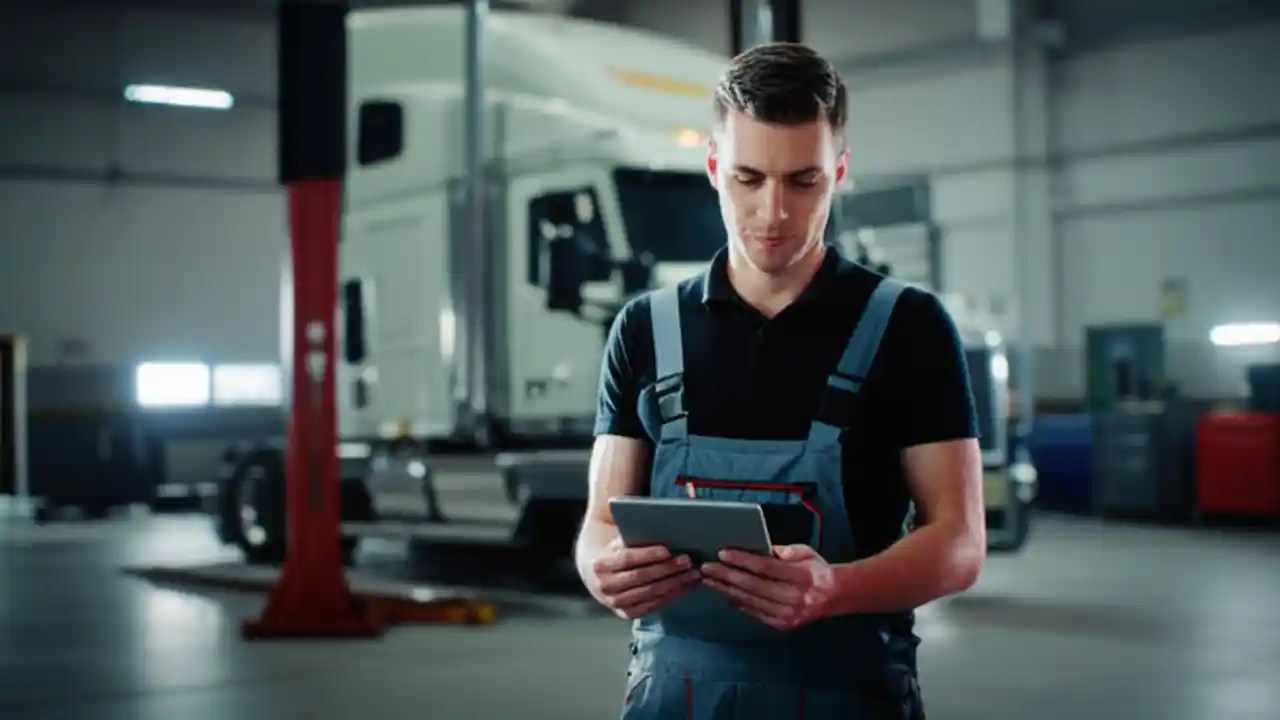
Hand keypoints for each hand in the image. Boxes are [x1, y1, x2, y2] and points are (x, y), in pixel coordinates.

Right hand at [589, 537, 700, 619]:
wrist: (593, 570)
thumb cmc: (612, 547)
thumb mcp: (615, 536)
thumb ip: (629, 530)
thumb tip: (653, 520)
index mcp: (600, 563)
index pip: (626, 559)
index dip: (647, 555)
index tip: (667, 550)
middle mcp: (605, 586)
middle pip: (640, 578)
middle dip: (666, 570)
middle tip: (687, 560)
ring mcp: (615, 602)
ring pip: (649, 594)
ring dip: (674, 584)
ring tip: (693, 574)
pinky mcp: (626, 612)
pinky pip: (651, 606)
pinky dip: (671, 596)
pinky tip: (686, 586)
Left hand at [700, 544, 836, 629]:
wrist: (836, 596)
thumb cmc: (816, 569)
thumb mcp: (804, 552)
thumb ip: (781, 550)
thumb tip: (756, 548)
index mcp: (801, 576)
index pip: (765, 567)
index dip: (742, 560)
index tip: (722, 553)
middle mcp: (794, 598)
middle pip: (753, 586)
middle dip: (727, 576)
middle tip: (707, 568)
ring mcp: (788, 614)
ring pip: (751, 601)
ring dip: (727, 590)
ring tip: (709, 580)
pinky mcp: (783, 624)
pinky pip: (756, 613)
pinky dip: (739, 603)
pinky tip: (725, 594)